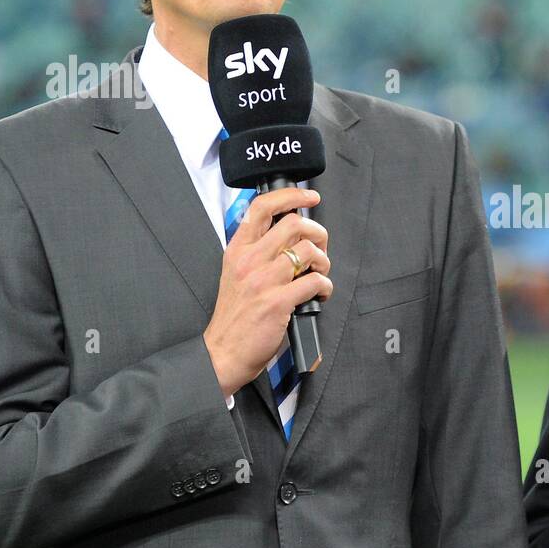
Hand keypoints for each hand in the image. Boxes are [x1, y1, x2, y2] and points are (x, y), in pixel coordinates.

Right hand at [203, 187, 331, 397]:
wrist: (223, 352)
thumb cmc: (235, 316)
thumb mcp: (236, 274)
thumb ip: (258, 252)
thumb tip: (291, 236)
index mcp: (237, 251)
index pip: (261, 207)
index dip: (291, 195)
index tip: (309, 197)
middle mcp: (249, 260)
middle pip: (294, 224)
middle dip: (318, 232)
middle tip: (320, 248)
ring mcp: (263, 280)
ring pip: (308, 251)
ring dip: (324, 262)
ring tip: (320, 274)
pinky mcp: (277, 302)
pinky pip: (314, 280)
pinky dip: (325, 286)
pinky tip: (319, 293)